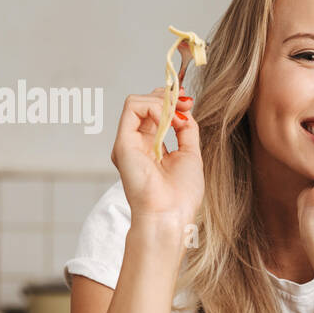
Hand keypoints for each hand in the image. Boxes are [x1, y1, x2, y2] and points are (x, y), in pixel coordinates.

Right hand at [112, 87, 202, 226]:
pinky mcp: (123, 142)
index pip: (156, 113)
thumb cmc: (180, 195)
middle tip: (186, 103)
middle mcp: (138, 143)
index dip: (171, 102)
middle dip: (168, 97)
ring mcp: (129, 142)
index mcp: (153, 148)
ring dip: (163, 102)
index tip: (189, 102)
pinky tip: (168, 119)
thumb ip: (186, 131)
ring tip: (178, 116)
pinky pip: (133, 107)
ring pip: (138, 102)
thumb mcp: (190, 155)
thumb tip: (184, 110)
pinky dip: (154, 106)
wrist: (169, 214)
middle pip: (146, 104)